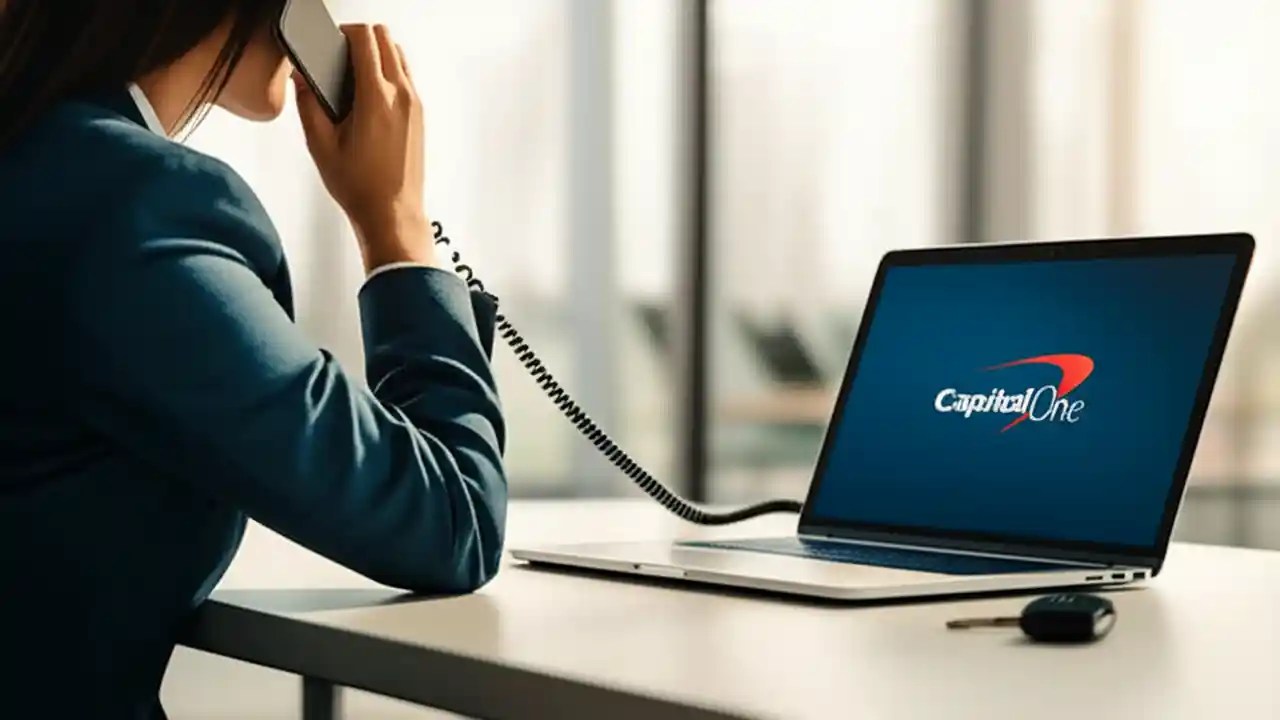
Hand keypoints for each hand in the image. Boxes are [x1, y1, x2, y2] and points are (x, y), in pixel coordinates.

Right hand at [295, 24, 434, 272]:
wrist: (393, 215)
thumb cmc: (361, 187)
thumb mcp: (321, 145)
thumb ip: (308, 104)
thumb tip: (300, 78)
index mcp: (377, 98)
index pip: (366, 39)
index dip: (345, 33)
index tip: (331, 42)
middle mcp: (402, 96)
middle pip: (387, 39)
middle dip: (362, 39)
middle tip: (339, 56)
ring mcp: (416, 105)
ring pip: (400, 56)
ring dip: (378, 55)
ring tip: (353, 78)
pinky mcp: (421, 116)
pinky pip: (407, 78)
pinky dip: (390, 74)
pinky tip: (368, 97)